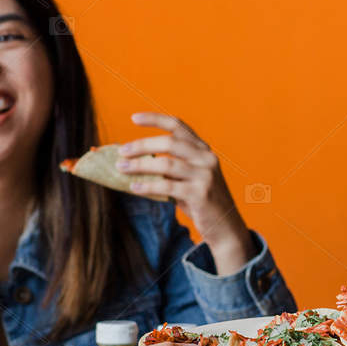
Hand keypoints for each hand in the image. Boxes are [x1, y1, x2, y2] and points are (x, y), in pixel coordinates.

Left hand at [119, 114, 253, 272]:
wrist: (225, 227)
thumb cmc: (200, 202)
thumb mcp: (186, 179)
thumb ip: (168, 168)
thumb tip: (132, 160)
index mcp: (203, 150)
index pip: (178, 126)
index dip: (155, 119)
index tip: (133, 118)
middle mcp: (207, 159)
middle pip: (170, 142)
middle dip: (142, 145)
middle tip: (121, 152)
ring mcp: (206, 176)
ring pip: (166, 164)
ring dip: (140, 165)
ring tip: (122, 168)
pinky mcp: (201, 194)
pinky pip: (168, 186)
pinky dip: (148, 186)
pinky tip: (134, 187)